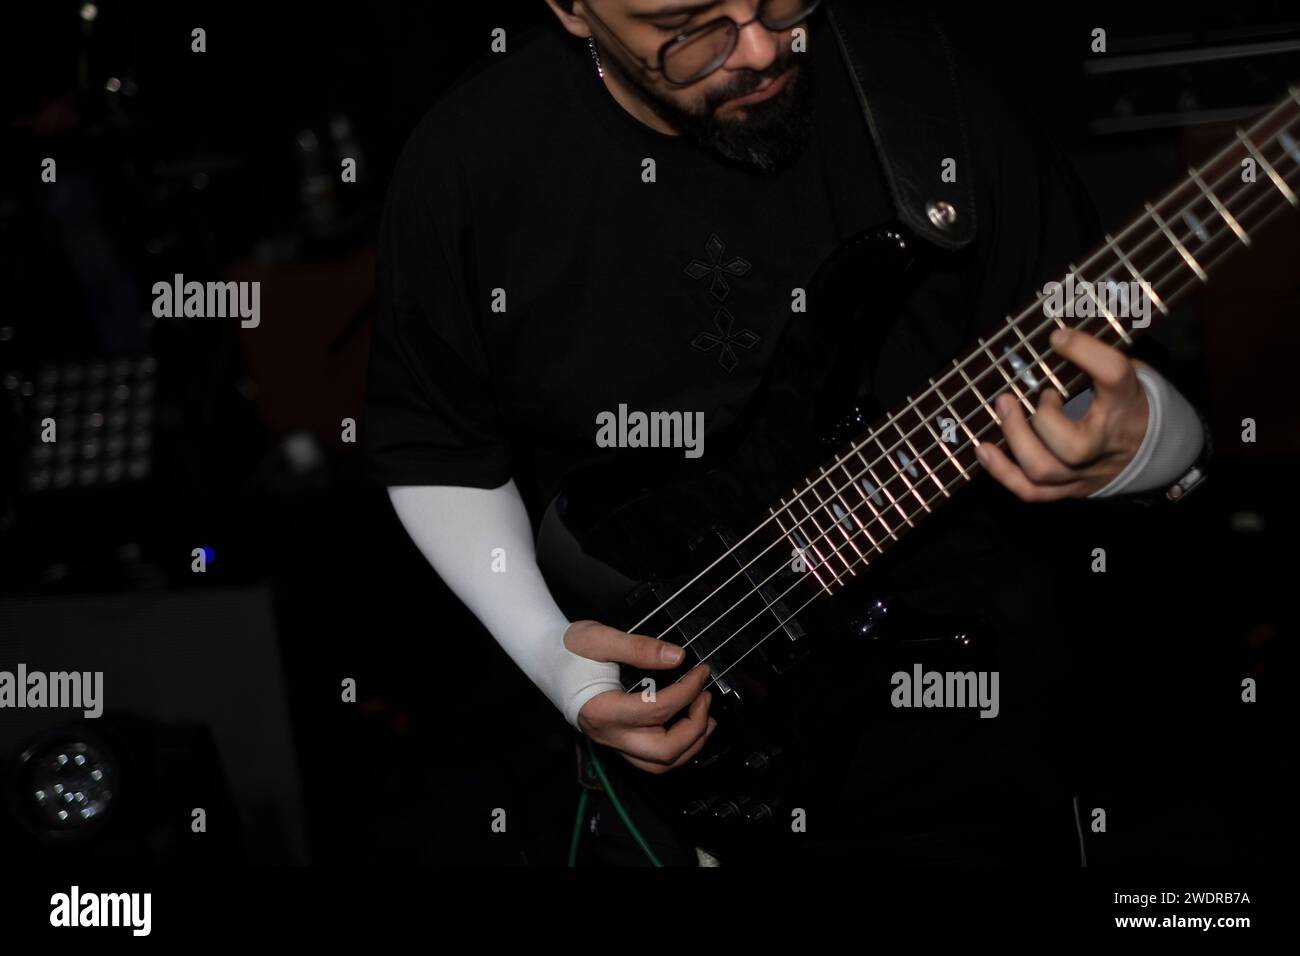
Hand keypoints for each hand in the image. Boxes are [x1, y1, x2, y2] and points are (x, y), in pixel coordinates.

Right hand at [566, 620, 716, 774]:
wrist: (546, 660)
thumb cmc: (569, 648)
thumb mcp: (600, 638)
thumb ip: (639, 648)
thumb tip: (678, 657)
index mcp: (602, 710)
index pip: (658, 709)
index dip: (687, 690)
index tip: (701, 671)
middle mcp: (608, 735)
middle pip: (663, 752)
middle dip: (695, 727)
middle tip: (704, 696)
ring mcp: (612, 743)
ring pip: (659, 765)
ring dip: (690, 745)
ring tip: (706, 717)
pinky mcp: (617, 742)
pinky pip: (652, 759)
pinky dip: (678, 748)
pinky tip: (689, 727)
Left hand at [974, 327, 1148, 500]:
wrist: (1146, 448)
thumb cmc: (1120, 400)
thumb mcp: (1119, 372)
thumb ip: (1092, 356)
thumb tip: (1051, 332)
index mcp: (1125, 401)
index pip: (1114, 375)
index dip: (1085, 352)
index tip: (1057, 337)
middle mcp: (1106, 441)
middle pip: (1073, 446)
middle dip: (1040, 418)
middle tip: (1028, 393)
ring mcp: (1084, 471)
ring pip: (1044, 470)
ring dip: (1014, 438)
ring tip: (1003, 407)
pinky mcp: (1066, 489)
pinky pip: (1030, 491)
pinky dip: (1001, 472)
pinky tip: (983, 449)